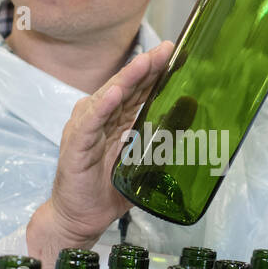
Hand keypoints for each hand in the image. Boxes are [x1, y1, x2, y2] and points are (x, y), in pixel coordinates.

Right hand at [28, 40, 174, 258]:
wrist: (80, 218)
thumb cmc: (108, 189)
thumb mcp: (146, 160)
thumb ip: (167, 135)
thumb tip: (192, 106)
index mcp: (115, 119)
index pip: (136, 88)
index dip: (154, 70)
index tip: (174, 52)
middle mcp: (98, 118)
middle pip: (123, 87)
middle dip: (144, 67)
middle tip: (165, 50)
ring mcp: (85, 130)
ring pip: (107, 99)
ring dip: (125, 80)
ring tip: (143, 63)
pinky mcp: (75, 147)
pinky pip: (89, 125)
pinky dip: (101, 109)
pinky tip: (113, 95)